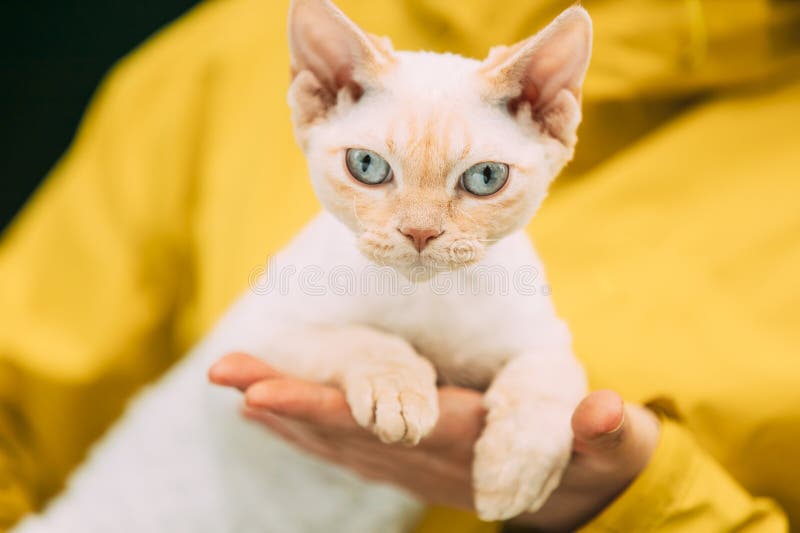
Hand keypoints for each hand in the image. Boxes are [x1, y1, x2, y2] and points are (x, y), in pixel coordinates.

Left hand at [209, 353, 659, 531]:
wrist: (573, 495)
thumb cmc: (589, 458)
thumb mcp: (604, 445)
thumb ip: (601, 430)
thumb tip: (608, 414)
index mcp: (466, 441)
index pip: (387, 424)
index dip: (329, 411)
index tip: (270, 394)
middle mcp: (425, 457)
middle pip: (343, 431)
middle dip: (284, 403)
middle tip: (227, 374)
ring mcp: (413, 463)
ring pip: (336, 440)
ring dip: (284, 412)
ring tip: (234, 381)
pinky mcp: (409, 458)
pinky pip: (346, 443)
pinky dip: (305, 425)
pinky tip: (273, 408)